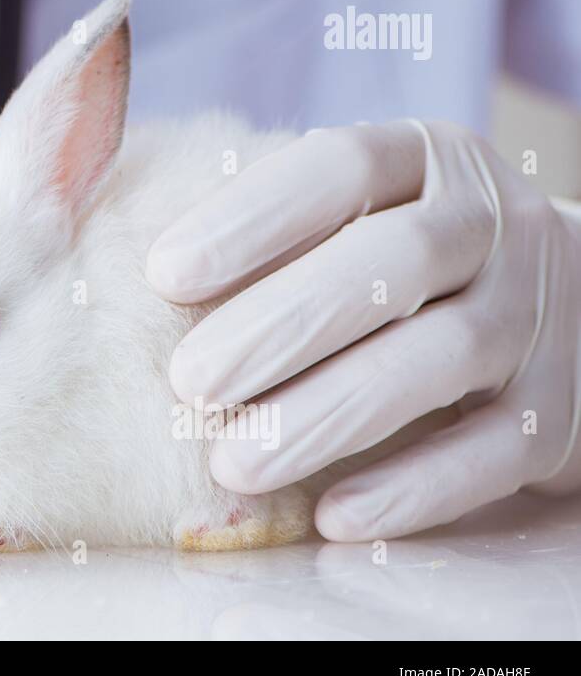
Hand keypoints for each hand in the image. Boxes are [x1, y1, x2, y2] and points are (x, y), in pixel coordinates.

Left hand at [146, 120, 580, 540]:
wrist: (561, 306)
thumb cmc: (401, 263)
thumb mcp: (352, 214)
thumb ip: (267, 223)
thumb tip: (137, 269)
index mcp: (424, 160)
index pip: (341, 166)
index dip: (250, 219)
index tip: (163, 274)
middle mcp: (493, 223)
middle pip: (394, 260)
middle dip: (282, 324)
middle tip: (190, 380)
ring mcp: (539, 313)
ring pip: (442, 356)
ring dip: (330, 412)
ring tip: (235, 460)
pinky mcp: (562, 407)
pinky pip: (497, 449)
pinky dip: (415, 486)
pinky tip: (334, 515)